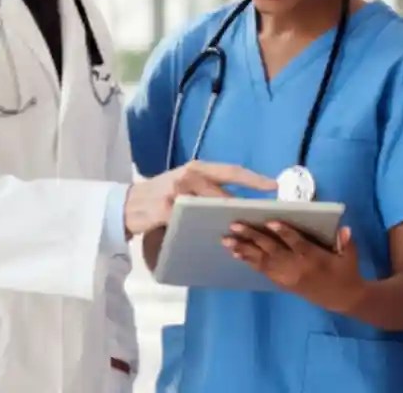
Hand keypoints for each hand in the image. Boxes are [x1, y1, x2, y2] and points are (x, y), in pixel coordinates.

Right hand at [123, 161, 275, 235]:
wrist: (128, 205)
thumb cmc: (161, 195)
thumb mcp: (184, 184)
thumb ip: (207, 189)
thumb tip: (238, 202)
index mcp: (196, 168)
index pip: (231, 171)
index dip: (253, 179)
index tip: (274, 186)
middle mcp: (188, 175)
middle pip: (223, 191)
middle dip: (243, 204)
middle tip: (261, 215)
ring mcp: (177, 191)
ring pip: (210, 204)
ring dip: (226, 217)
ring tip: (242, 227)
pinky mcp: (167, 208)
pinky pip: (191, 219)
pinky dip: (203, 227)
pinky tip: (212, 235)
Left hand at [224, 222, 365, 314]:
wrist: (342, 299)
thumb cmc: (346, 272)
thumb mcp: (350, 256)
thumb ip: (346, 242)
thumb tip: (344, 229)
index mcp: (314, 258)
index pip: (297, 243)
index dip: (283, 233)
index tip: (269, 221)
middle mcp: (297, 268)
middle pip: (273, 251)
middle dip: (253, 238)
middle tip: (235, 226)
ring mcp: (288, 277)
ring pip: (263, 261)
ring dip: (244, 250)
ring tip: (227, 241)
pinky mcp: (283, 283)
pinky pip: (263, 271)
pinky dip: (250, 262)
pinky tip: (237, 254)